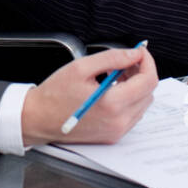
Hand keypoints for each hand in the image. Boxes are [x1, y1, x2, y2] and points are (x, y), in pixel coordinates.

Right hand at [21, 45, 157, 146]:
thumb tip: (134, 54)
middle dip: (141, 73)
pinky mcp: (112, 136)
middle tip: (124, 62)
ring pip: (142, 104)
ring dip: (135, 87)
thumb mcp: (81, 67)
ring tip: (114, 77)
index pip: (148, 80)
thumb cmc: (55, 94)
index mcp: (112, 103)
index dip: (147, 62)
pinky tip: (112, 91)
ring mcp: (117, 131)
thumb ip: (112, 58)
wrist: (39, 119)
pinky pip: (133, 114)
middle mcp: (118, 121)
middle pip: (149, 92)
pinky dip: (128, 100)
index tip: (139, 52)